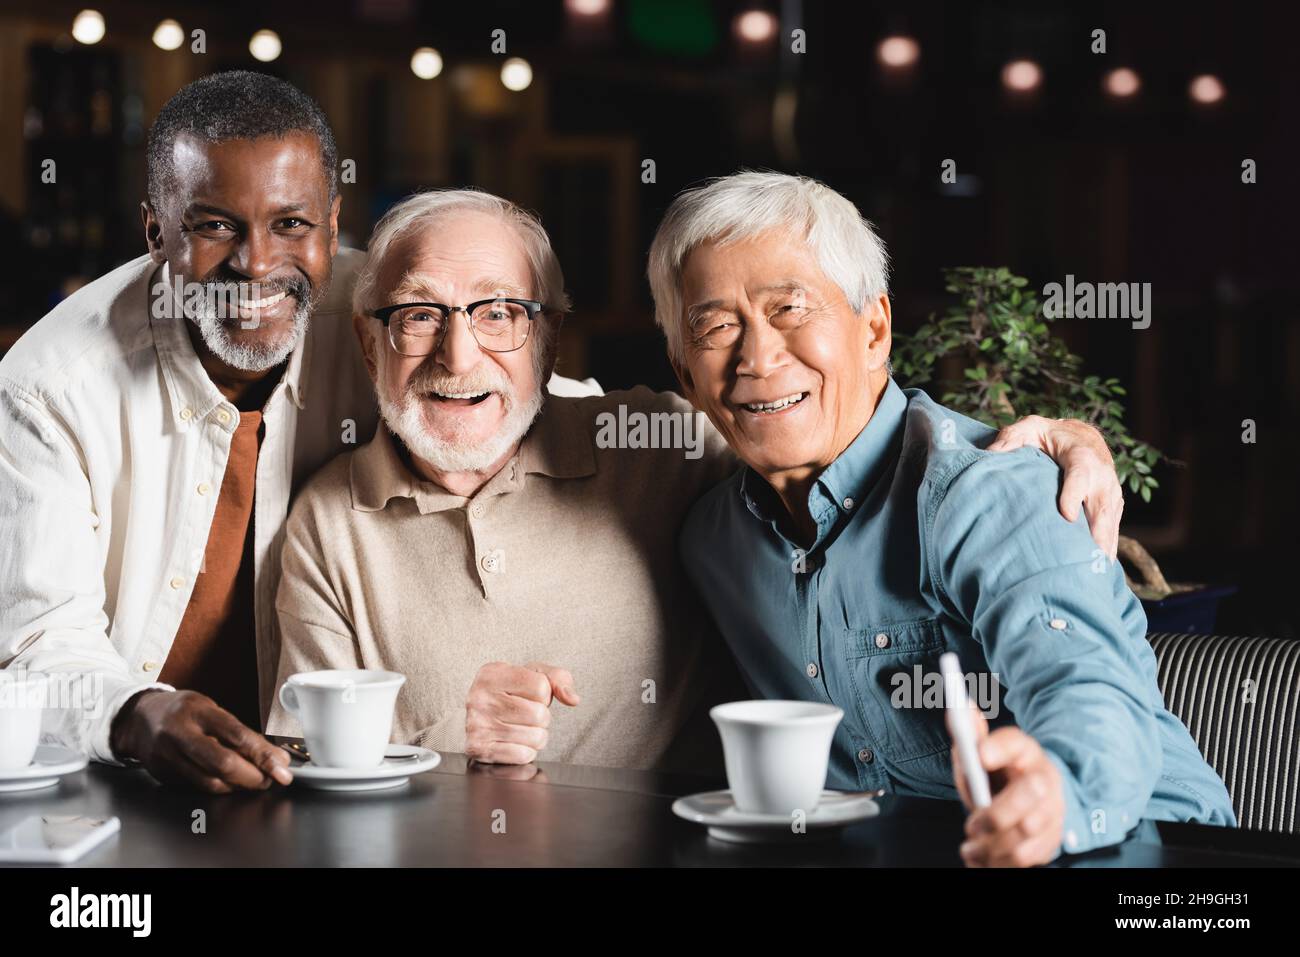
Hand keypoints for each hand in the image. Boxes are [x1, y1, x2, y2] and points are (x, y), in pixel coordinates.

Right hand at [109, 689, 292, 792]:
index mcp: (198, 711)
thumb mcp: (210, 709)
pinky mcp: (163, 774)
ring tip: (254, 780)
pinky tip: (231, 782)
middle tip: (270, 779)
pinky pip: (198, 787)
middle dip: (253, 776)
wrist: (139, 718)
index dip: (263, 754)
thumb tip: (272, 756)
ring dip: (239, 786)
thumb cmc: (183, 711)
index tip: (282, 766)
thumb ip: (237, 731)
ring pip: (210, 781)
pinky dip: (220, 787)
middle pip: (223, 763)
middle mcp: (180, 733)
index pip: (237, 736)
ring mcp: (168, 756)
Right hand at [463, 661, 579, 764]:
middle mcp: (480, 698)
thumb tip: (572, 699)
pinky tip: (513, 740)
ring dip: (535, 735)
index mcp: (492, 673)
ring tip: (520, 726)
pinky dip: (526, 751)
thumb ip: (558, 679)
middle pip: (539, 715)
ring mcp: (477, 725)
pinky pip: (523, 755)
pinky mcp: (479, 749)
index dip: (543, 694)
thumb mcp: (534, 674)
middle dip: (541, 717)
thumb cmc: (510, 691)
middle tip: (526, 713)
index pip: (541, 687)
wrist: (482, 711)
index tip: (529, 694)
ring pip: (535, 737)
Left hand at [947, 703, 1064, 867]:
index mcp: (1025, 753)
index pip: (1017, 743)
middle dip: (997, 814)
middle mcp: (1045, 780)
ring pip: (1026, 832)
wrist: (1031, 805)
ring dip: (992, 844)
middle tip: (970, 825)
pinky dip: (998, 860)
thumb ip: (969, 736)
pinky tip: (984, 856)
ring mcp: (1053, 812)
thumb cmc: (997, 777)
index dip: (1000, 746)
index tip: (980, 754)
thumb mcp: (981, 757)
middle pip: (1031, 792)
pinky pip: (1025, 857)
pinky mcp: (1052, 841)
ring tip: (971, 845)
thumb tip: (961, 708)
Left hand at [987, 415, 1122, 557]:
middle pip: (1101, 506)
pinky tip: (1100, 571)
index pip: (1080, 475)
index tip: (1066, 516)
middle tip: (1086, 559)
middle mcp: (1102, 475)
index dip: (1074, 494)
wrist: (1081, 435)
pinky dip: (1108, 548)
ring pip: (1110, 522)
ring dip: (1104, 547)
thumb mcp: (1027, 428)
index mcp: (1080, 455)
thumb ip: (1010, 439)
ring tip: (1094, 574)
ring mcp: (1111, 492)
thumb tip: (988, 455)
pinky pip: (1113, 528)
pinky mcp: (1114, 505)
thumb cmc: (1049, 435)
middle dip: (1096, 533)